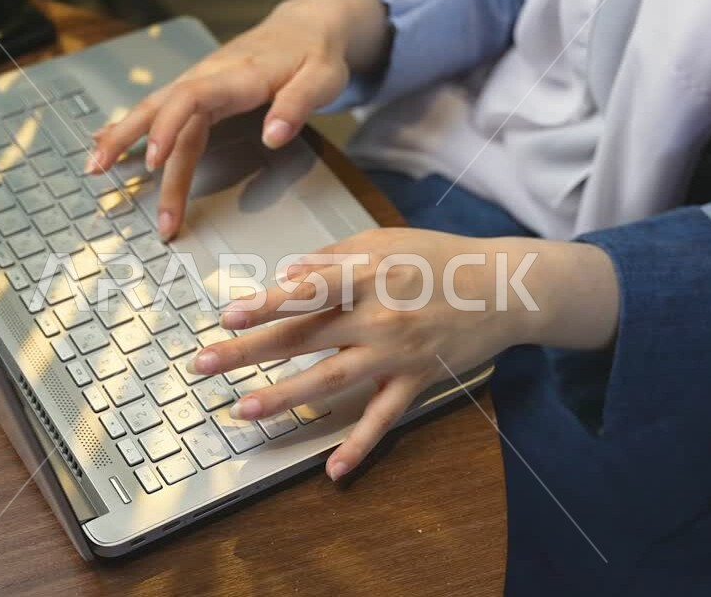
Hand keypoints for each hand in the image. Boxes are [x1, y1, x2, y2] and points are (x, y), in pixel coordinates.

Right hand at [88, 0, 388, 238]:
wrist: (306, 28)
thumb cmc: (314, 56)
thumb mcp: (321, 80)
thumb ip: (298, 107)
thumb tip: (274, 136)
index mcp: (239, 75)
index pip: (192, 98)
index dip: (169, 127)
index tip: (153, 159)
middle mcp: (211, 76)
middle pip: (161, 106)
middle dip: (129, 139)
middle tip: (103, 172)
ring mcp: (200, 82)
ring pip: (155, 109)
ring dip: (122, 137)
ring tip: (95, 166)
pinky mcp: (199, 91)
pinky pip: (161, 109)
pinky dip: (133, 127)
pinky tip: (108, 142)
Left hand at [184, 228, 548, 480]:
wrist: (505, 287)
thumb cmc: (440, 258)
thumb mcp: (384, 241)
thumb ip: (332, 257)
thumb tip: (286, 273)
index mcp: (367, 274)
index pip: (306, 291)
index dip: (265, 304)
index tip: (227, 314)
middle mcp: (378, 316)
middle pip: (303, 337)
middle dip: (249, 351)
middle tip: (205, 364)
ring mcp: (396, 353)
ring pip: (332, 380)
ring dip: (285, 397)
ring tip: (244, 410)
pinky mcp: (415, 381)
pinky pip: (383, 418)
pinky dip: (360, 446)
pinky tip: (333, 470)